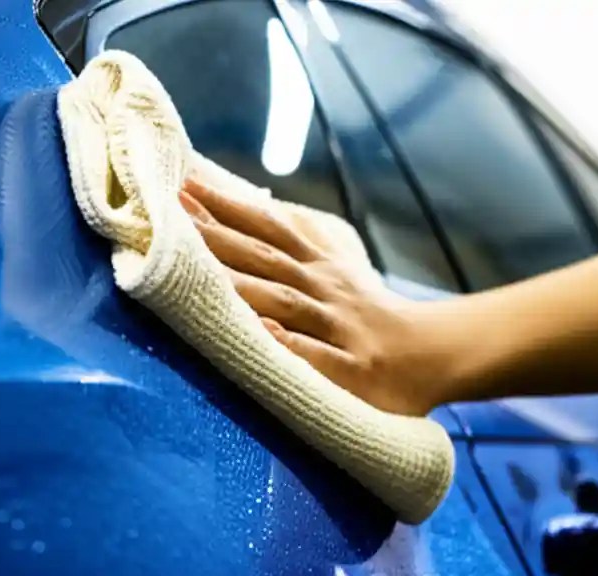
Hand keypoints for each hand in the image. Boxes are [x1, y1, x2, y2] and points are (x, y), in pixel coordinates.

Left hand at [179, 177, 444, 415]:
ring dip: (236, 284)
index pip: (266, 228)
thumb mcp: (339, 264)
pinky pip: (312, 356)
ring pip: (279, 302)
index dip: (225, 206)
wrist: (429, 354)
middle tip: (168, 213)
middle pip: (262, 259)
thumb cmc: (370, 313)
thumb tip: (254, 203)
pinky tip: (257, 333)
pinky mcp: (348, 370)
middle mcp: (323, 289)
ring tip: (191, 272)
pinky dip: (285, 343)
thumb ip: (301, 239)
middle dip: (215, 236)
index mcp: (318, 265)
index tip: (180, 184)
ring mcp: (335, 328)